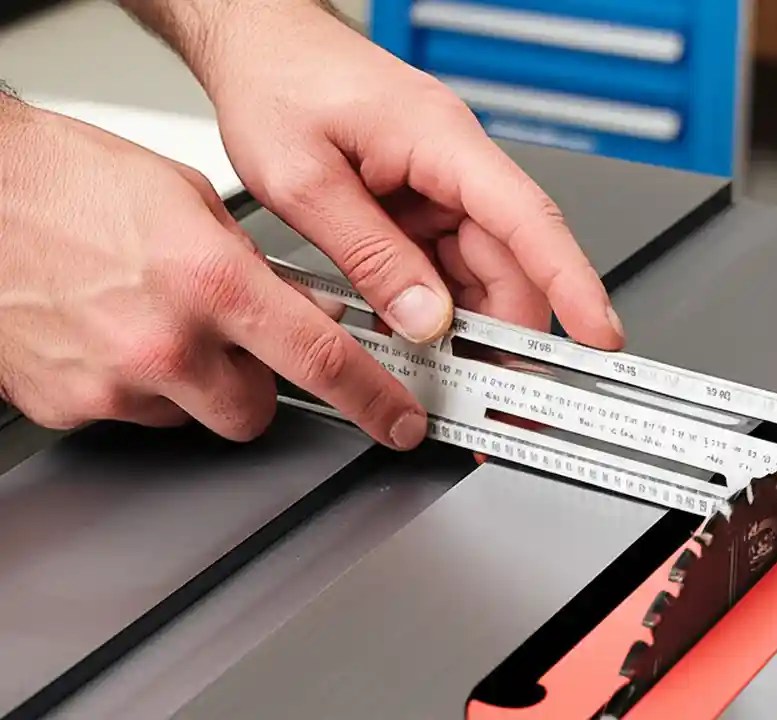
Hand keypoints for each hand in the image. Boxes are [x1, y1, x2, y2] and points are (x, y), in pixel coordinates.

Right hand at [0, 103, 426, 447]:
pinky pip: (133, 414)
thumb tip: (312, 310)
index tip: (398, 422)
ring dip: (193, 384)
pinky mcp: (69, 406)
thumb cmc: (70, 183)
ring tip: (154, 320)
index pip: (322, 360)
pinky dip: (135, 386)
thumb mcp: (193, 201)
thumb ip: (259, 267)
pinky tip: (110, 333)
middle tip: (231, 340)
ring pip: (192, 417)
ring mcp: (114, 384)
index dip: (374, 400)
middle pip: (255, 413)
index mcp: (212, 281)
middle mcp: (166, 343)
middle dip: (258, 386)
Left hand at [196, 3, 625, 348]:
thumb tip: (427, 319)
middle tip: (489, 394)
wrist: (260, 44)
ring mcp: (442, 186)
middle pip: (512, 262)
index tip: (598, 334)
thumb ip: (370, 255)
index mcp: (442, 142)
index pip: (530, 221)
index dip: (573, 283)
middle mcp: (456, 165)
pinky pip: (446, 267)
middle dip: (507, 333)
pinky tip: (410, 338)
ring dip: (465, 326)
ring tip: (436, 374)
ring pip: (481, 273)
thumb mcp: (306, 182)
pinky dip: (433, 308)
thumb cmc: (280, 83)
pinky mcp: (422, 204)